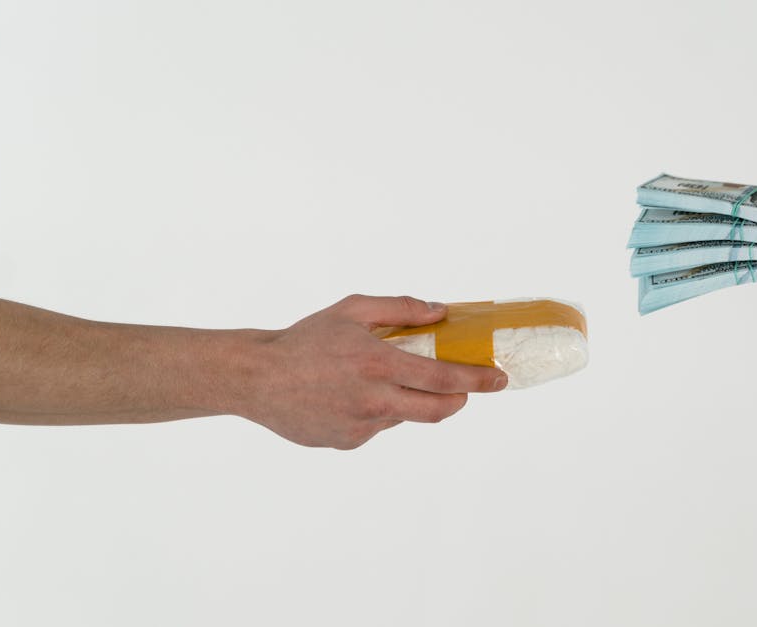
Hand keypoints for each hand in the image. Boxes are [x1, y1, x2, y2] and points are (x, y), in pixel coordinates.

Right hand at [234, 295, 506, 448]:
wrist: (256, 378)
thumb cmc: (304, 340)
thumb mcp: (352, 310)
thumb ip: (400, 309)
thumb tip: (440, 312)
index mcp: (379, 365)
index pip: (444, 379)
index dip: (478, 381)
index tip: (499, 380)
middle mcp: (375, 401)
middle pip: (438, 410)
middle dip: (459, 400)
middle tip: (463, 389)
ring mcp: (362, 426)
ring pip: (404, 416)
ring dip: (406, 400)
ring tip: (375, 379)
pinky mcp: (347, 442)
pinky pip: (376, 427)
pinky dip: (375, 412)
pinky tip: (347, 396)